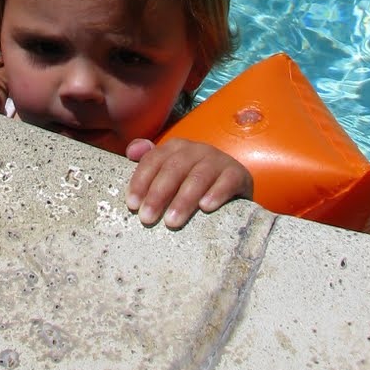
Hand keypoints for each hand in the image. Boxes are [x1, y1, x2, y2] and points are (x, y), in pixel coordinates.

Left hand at [124, 137, 252, 229]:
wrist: (234, 185)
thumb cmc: (194, 182)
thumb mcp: (171, 170)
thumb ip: (149, 160)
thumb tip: (131, 152)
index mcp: (176, 147)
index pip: (154, 160)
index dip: (141, 181)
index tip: (132, 205)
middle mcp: (196, 149)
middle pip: (174, 168)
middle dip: (158, 194)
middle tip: (147, 218)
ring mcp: (218, 160)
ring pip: (198, 176)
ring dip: (183, 199)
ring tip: (171, 222)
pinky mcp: (238, 174)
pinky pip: (227, 181)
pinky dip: (216, 193)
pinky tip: (206, 207)